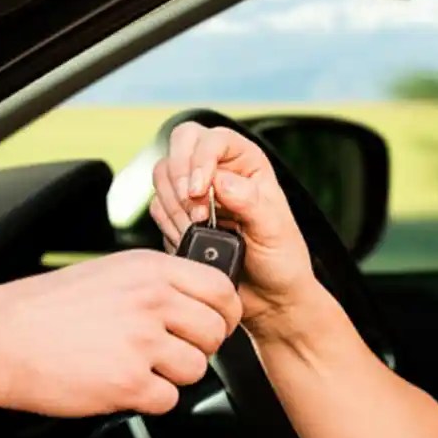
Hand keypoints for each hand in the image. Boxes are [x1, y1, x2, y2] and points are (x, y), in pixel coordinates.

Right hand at [0, 249, 242, 416]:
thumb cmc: (42, 308)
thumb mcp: (109, 272)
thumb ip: (155, 281)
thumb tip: (192, 298)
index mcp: (150, 269)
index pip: (221, 289)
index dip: (226, 312)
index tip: (218, 322)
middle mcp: (151, 300)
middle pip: (215, 332)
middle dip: (199, 347)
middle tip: (172, 350)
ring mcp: (142, 342)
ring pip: (196, 368)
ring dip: (172, 374)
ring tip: (138, 366)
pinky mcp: (128, 382)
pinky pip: (168, 399)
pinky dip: (149, 399)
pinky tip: (122, 384)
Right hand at [150, 122, 319, 318]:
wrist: (268, 298)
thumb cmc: (281, 260)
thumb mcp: (274, 230)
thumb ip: (251, 202)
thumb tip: (222, 181)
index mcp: (246, 162)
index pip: (212, 138)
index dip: (199, 159)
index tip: (199, 191)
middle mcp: (219, 169)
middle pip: (181, 143)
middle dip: (180, 176)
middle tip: (194, 211)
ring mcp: (195, 191)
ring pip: (163, 175)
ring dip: (175, 205)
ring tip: (200, 231)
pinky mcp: (178, 215)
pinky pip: (157, 208)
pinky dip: (169, 225)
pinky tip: (192, 241)